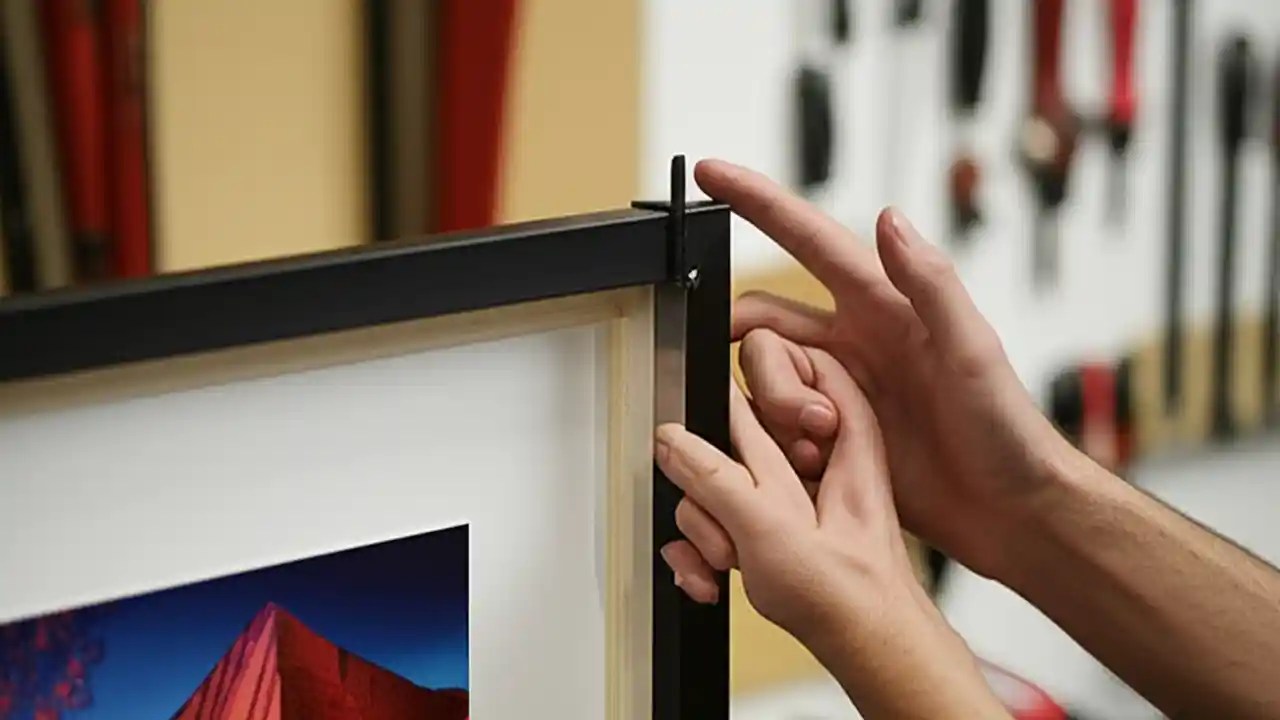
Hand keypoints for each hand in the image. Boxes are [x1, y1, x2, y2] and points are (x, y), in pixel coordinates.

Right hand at [656, 351, 1008, 717]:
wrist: (862, 647)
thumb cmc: (852, 592)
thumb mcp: (772, 525)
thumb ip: (716, 478)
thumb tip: (672, 439)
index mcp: (835, 427)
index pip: (782, 361)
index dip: (752, 385)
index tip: (730, 423)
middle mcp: (807, 452)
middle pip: (728, 427)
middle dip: (707, 477)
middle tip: (726, 517)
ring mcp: (784, 489)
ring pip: (713, 477)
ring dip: (704, 525)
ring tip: (729, 556)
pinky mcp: (764, 523)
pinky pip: (714, 514)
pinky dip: (703, 549)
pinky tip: (712, 574)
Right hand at [700, 159, 1084, 577]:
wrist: (1009, 513)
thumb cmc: (1006, 431)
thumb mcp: (972, 351)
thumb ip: (931, 283)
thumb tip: (887, 218)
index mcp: (883, 305)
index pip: (807, 237)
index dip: (756, 201)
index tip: (710, 172)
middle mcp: (852, 338)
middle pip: (761, 320)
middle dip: (758, 358)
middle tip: (808, 415)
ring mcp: (837, 386)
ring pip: (760, 374)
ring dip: (774, 407)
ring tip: (823, 448)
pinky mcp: (828, 433)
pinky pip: (770, 421)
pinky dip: (775, 439)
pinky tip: (815, 466)